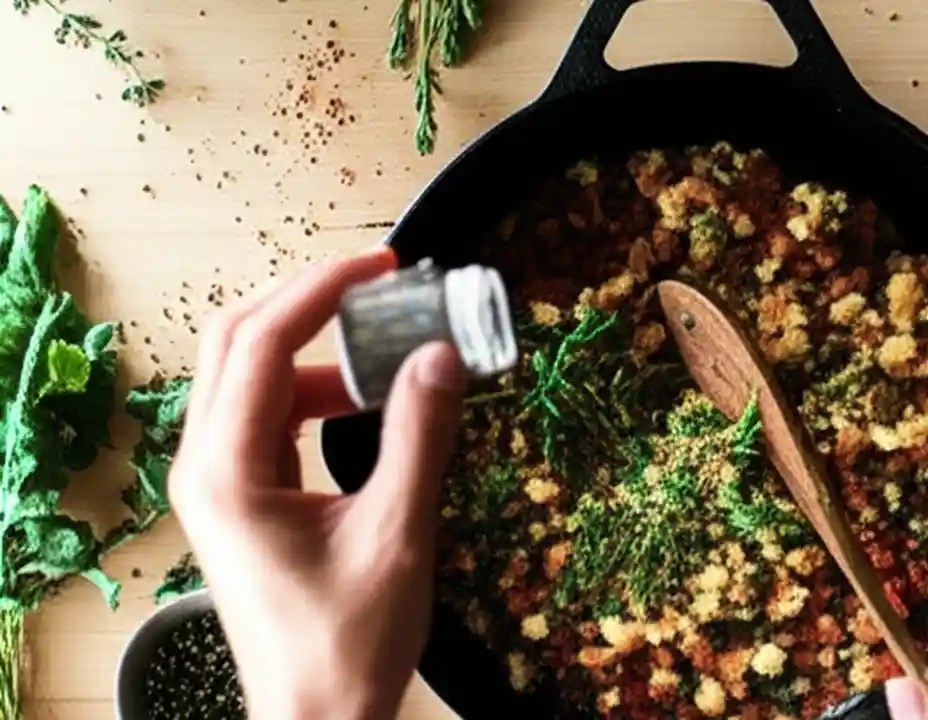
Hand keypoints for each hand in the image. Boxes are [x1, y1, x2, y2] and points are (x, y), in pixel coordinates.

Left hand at [170, 249, 467, 719]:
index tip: (379, 264)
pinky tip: (369, 400)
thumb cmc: (344, 647)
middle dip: (308, 302)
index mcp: (228, 471)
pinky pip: (269, 416)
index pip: (263, 342)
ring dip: (317, 349)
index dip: (321, 290)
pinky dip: (316, 391)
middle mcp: (207, 466)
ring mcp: (220, 481)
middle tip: (377, 283)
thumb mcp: (396, 535)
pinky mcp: (242, 497)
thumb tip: (441, 357)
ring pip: (252, 376)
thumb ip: (418, 437)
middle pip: (238, 341)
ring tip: (389, 347)